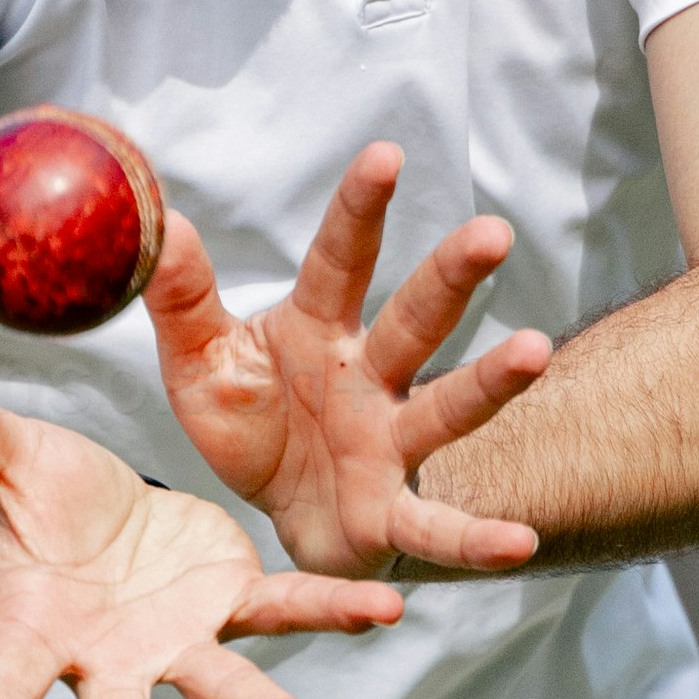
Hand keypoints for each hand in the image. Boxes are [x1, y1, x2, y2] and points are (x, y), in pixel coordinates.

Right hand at [0, 374, 403, 698]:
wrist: (87, 515)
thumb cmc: (32, 503)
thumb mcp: (1, 461)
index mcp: (38, 628)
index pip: (8, 677)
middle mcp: (110, 658)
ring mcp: (177, 642)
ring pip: (224, 691)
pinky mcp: (230, 605)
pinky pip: (286, 610)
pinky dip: (334, 609)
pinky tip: (385, 611)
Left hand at [141, 143, 551, 583]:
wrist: (282, 515)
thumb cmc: (253, 424)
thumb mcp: (201, 363)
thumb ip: (182, 299)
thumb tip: (163, 223)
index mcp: (319, 329)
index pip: (341, 260)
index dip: (360, 210)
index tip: (385, 153)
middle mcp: (369, 376)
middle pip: (415, 320)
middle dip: (452, 277)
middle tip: (492, 232)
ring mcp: (390, 442)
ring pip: (446, 408)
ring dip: (490, 383)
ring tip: (536, 350)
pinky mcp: (391, 513)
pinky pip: (437, 528)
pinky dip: (476, 540)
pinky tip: (517, 544)